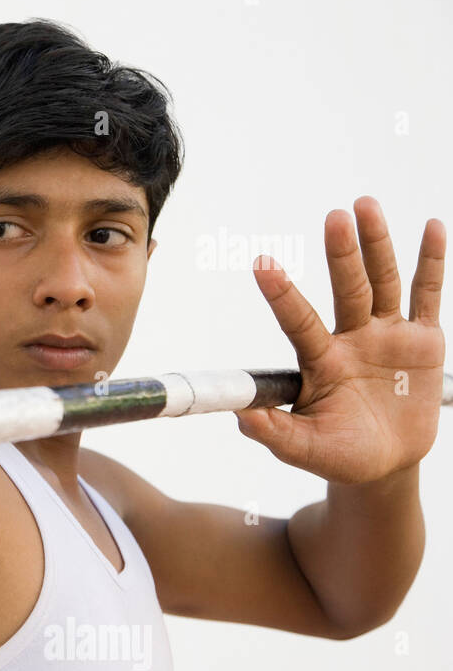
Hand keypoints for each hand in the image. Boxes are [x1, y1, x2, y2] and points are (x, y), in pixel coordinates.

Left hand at [236, 197, 444, 483]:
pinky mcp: (424, 340)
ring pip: (383, 282)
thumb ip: (274, 433)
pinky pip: (428, 295)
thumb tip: (239, 418)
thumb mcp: (304, 449)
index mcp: (320, 362)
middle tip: (334, 216)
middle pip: (346, 289)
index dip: (282, 294)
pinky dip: (432, 262)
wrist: (383, 465)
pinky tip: (431, 227)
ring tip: (365, 206)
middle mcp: (351, 339)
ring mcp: (387, 335)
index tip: (262, 263)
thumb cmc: (337, 454)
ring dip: (377, 245)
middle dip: (341, 254)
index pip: (298, 321)